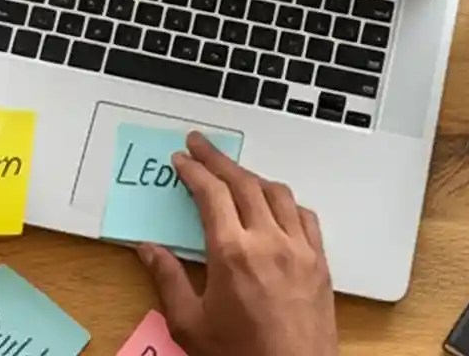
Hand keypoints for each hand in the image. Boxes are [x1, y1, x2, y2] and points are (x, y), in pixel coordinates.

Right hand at [137, 132, 337, 355]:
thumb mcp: (190, 324)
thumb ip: (168, 280)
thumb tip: (148, 250)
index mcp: (233, 253)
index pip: (211, 194)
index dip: (194, 171)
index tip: (182, 159)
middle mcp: (269, 241)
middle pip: (243, 183)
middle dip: (218, 159)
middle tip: (200, 144)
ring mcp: (299, 249)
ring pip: (277, 193)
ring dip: (252, 176)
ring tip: (233, 171)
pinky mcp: (320, 262)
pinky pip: (305, 216)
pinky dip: (286, 201)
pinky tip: (276, 204)